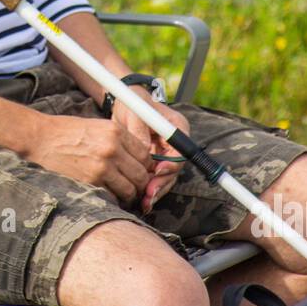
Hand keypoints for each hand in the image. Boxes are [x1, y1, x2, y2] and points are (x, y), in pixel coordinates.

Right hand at [25, 113, 153, 207]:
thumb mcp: (97, 127)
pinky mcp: (90, 182)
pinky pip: (111, 197)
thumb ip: (119, 141)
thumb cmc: (66, 132)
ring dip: (128, 195)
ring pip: (130, 190)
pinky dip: (112, 199)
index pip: (146, 155)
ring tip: (121, 194)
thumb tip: (140, 159)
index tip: (141, 173)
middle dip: (140, 185)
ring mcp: (102, 166)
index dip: (146, 167)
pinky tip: (105, 194)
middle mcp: (112, 148)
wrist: (39, 139)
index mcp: (116, 132)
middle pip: (141, 175)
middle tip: (134, 188)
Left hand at [111, 87, 189, 213]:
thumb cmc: (132, 103)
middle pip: (174, 169)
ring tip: (144, 203)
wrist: (126, 102)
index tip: (157, 172)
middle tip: (148, 196)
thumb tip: (144, 153)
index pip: (180, 151)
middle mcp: (175, 143)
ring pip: (165, 177)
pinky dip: (149, 189)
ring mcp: (166, 153)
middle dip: (161, 184)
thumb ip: (140, 132)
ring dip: (155, 191)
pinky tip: (141, 200)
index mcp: (177, 128)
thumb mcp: (134, 113)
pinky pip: (155, 178)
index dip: (170, 165)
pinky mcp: (156, 161)